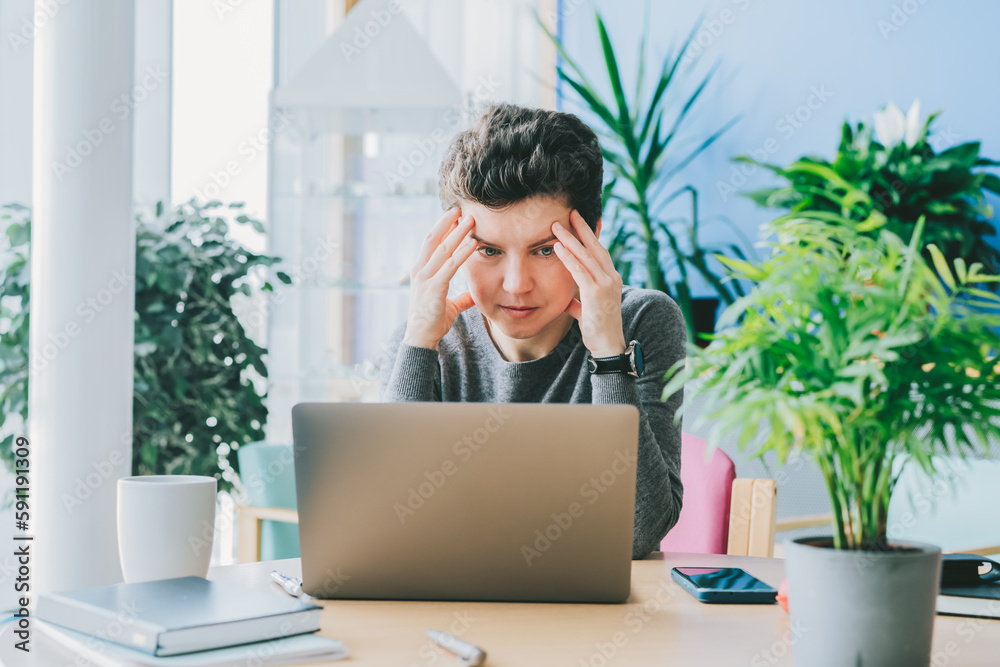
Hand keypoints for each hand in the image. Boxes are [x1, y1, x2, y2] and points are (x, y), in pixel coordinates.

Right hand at [402, 207, 477, 349]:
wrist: (421, 338)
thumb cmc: (433, 321)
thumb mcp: (450, 305)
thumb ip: (463, 297)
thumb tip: (476, 294)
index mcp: (421, 271)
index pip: (431, 242)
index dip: (442, 227)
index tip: (455, 216)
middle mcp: (420, 270)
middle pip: (434, 238)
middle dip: (447, 222)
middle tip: (462, 208)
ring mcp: (425, 278)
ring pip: (443, 249)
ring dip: (458, 233)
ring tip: (471, 220)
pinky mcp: (434, 288)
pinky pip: (450, 266)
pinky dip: (463, 253)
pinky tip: (474, 244)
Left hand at [551, 209, 626, 357]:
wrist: (608, 346)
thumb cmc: (598, 330)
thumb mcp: (587, 311)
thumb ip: (578, 302)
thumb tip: (566, 300)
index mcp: (610, 279)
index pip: (599, 252)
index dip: (589, 236)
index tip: (579, 222)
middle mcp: (611, 278)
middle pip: (595, 247)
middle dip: (582, 229)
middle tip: (571, 212)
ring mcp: (606, 284)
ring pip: (586, 255)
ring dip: (571, 239)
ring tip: (557, 226)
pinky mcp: (597, 293)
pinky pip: (580, 270)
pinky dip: (568, 257)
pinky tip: (557, 247)